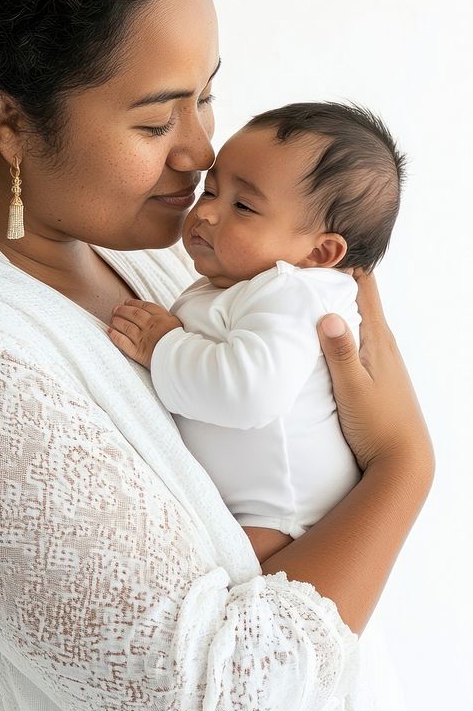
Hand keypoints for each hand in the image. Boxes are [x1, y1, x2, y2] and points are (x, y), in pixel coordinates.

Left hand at [108, 299, 182, 368]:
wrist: (183, 357)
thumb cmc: (183, 343)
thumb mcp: (179, 325)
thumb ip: (169, 319)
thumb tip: (165, 316)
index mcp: (161, 318)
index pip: (145, 307)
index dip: (134, 303)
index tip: (127, 302)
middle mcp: (150, 326)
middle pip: (133, 314)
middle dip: (122, 310)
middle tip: (115, 309)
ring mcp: (143, 338)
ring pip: (126, 326)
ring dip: (117, 321)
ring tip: (113, 318)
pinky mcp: (138, 351)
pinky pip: (123, 342)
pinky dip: (115, 336)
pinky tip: (110, 331)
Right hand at [316, 270, 434, 477]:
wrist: (404, 462)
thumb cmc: (378, 426)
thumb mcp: (353, 389)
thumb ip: (340, 353)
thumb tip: (327, 313)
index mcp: (378, 340)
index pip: (364, 288)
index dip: (345, 264)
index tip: (318, 247)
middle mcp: (383, 344)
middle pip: (362, 297)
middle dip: (337, 277)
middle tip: (305, 262)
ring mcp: (382, 360)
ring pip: (359, 318)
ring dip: (338, 302)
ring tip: (309, 290)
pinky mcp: (376, 375)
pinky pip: (358, 338)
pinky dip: (341, 325)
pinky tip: (325, 332)